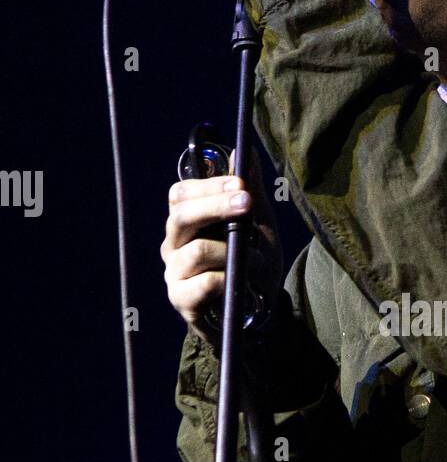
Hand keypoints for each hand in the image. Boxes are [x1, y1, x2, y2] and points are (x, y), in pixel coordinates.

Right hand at [161, 145, 283, 347]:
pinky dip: (227, 279)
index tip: (240, 183)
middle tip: (246, 203)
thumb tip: (244, 149)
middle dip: (215, 206)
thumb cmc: (250, 264)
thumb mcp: (257, 225)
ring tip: (254, 258)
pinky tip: (239, 281)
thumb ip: (250, 190)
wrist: (256, 312)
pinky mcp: (182, 301)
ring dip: (231, 251)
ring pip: (195, 251)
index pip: (181, 195)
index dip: (209, 186)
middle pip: (180, 216)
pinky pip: (203, 283)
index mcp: (186, 224)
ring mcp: (174, 274)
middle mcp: (173, 246)